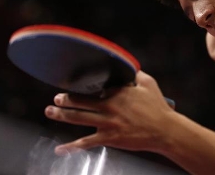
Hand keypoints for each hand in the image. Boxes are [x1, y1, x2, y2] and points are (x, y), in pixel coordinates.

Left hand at [44, 71, 175, 154]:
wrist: (164, 131)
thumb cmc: (157, 107)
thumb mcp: (148, 83)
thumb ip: (135, 73)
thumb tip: (127, 65)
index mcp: (117, 91)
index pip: (95, 86)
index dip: (82, 85)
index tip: (71, 82)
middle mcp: (109, 106)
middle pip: (81, 101)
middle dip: (65, 99)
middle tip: (56, 98)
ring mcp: (107, 123)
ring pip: (78, 118)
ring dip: (62, 114)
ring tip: (50, 111)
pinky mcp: (108, 138)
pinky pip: (86, 143)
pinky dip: (71, 147)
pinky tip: (60, 149)